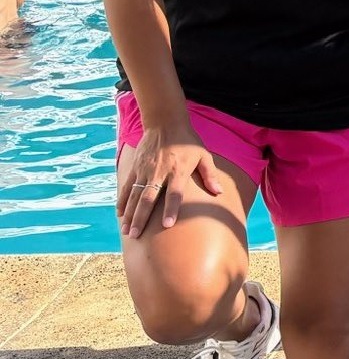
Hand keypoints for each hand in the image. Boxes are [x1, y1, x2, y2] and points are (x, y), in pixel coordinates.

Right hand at [118, 123, 224, 237]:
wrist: (165, 123)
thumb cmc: (188, 142)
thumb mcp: (204, 155)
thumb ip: (210, 174)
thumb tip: (219, 192)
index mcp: (178, 171)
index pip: (175, 194)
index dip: (171, 209)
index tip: (167, 225)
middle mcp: (159, 173)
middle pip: (148, 199)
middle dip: (140, 218)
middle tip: (135, 235)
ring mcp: (144, 171)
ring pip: (134, 195)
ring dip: (129, 214)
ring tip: (126, 230)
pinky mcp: (135, 168)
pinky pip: (126, 187)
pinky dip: (122, 201)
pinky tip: (119, 214)